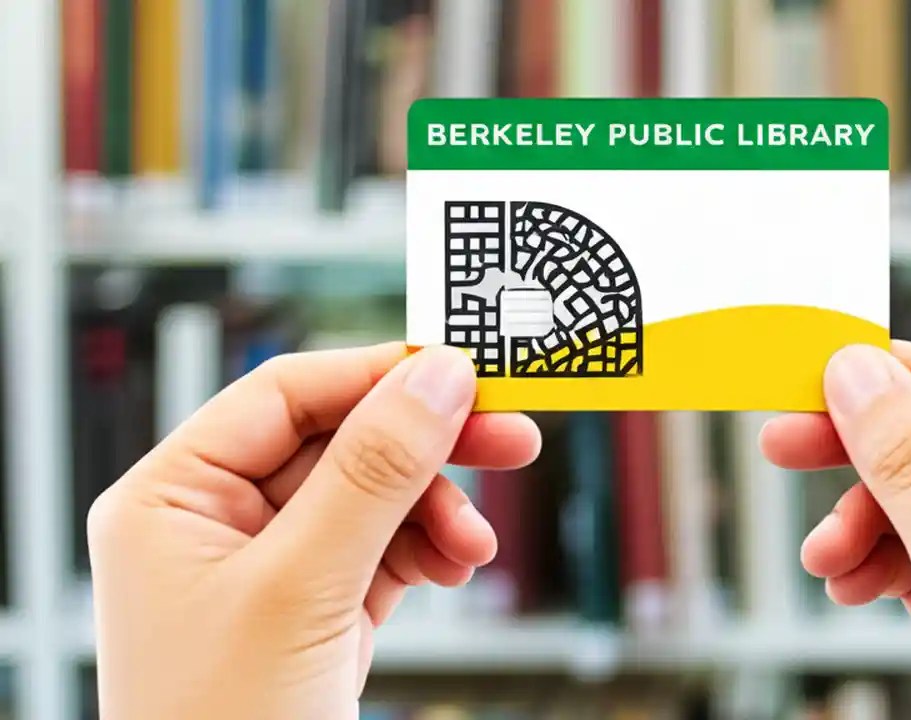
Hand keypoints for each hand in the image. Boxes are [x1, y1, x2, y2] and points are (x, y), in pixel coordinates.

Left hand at [88, 344, 539, 718]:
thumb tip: (435, 379)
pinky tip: (456, 564)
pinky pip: (383, 549)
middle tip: (510, 435)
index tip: (461, 372)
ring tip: (471, 545)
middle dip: (426, 447)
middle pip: (341, 442)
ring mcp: (269, 567)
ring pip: (373, 496)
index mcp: (172, 497)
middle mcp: (215, 521)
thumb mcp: (300, 588)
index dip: (377, 377)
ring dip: (435, 511)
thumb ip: (371, 474)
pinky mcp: (315, 607)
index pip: (286, 394)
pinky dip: (428, 551)